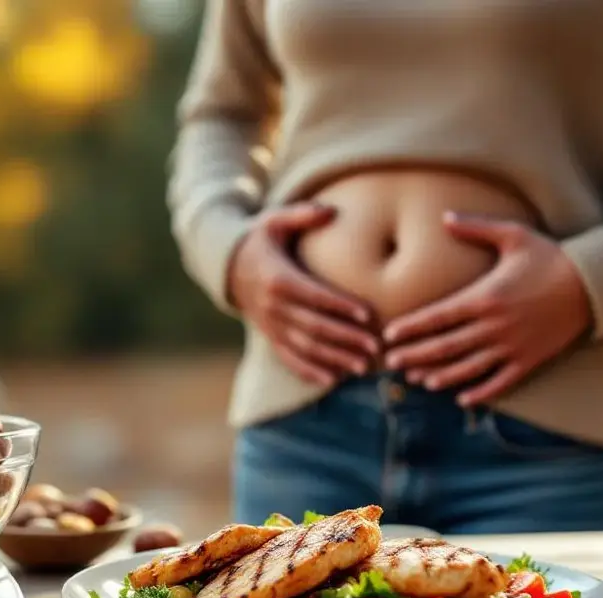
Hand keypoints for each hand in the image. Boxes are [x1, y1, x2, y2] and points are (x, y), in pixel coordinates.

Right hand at [228, 202, 377, 385]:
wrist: (227, 265)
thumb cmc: (259, 238)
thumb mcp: (274, 220)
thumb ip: (302, 215)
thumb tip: (332, 211)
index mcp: (278, 277)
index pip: (314, 295)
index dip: (341, 306)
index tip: (367, 314)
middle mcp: (272, 306)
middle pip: (313, 326)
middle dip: (345, 339)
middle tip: (375, 347)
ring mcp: (270, 325)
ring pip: (305, 347)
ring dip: (334, 359)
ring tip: (363, 367)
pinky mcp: (269, 336)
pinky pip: (289, 358)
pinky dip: (309, 371)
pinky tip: (332, 380)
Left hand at [382, 212, 593, 406]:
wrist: (594, 283)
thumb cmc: (551, 256)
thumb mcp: (513, 235)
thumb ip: (475, 228)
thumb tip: (443, 217)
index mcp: (485, 297)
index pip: (438, 317)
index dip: (411, 328)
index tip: (389, 335)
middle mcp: (495, 326)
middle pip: (445, 346)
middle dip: (415, 356)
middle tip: (389, 363)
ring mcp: (512, 347)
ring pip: (468, 367)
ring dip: (440, 376)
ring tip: (418, 380)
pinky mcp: (529, 360)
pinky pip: (500, 382)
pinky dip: (480, 393)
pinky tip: (461, 399)